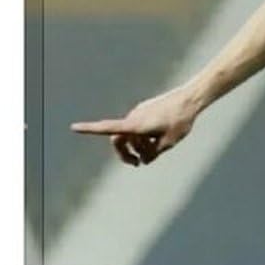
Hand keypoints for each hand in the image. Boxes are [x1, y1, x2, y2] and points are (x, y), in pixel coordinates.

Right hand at [71, 89, 198, 166]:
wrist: (190, 99)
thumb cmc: (180, 121)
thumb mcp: (168, 144)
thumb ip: (153, 154)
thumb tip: (144, 160)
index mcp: (136, 125)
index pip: (109, 129)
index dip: (90, 129)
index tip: (74, 127)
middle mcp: (134, 117)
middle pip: (118, 139)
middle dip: (124, 153)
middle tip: (137, 164)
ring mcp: (138, 113)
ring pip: (130, 134)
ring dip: (138, 145)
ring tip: (157, 148)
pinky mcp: (145, 111)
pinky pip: (138, 127)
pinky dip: (143, 137)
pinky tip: (160, 136)